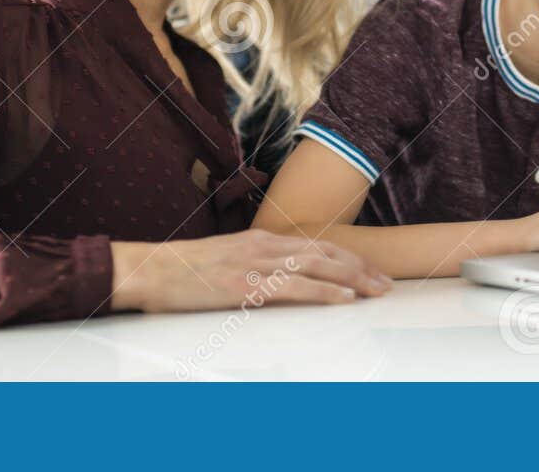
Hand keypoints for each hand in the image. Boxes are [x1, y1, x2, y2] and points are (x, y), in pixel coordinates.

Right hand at [109, 229, 392, 312]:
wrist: (152, 270)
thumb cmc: (184, 271)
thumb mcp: (227, 261)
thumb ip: (255, 266)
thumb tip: (278, 281)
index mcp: (261, 240)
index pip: (315, 245)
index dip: (346, 257)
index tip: (368, 269)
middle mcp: (265, 246)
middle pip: (325, 252)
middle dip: (359, 266)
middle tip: (386, 281)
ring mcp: (257, 264)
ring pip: (318, 266)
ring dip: (353, 278)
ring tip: (377, 289)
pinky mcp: (247, 285)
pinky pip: (294, 287)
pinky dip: (324, 292)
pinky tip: (344, 298)